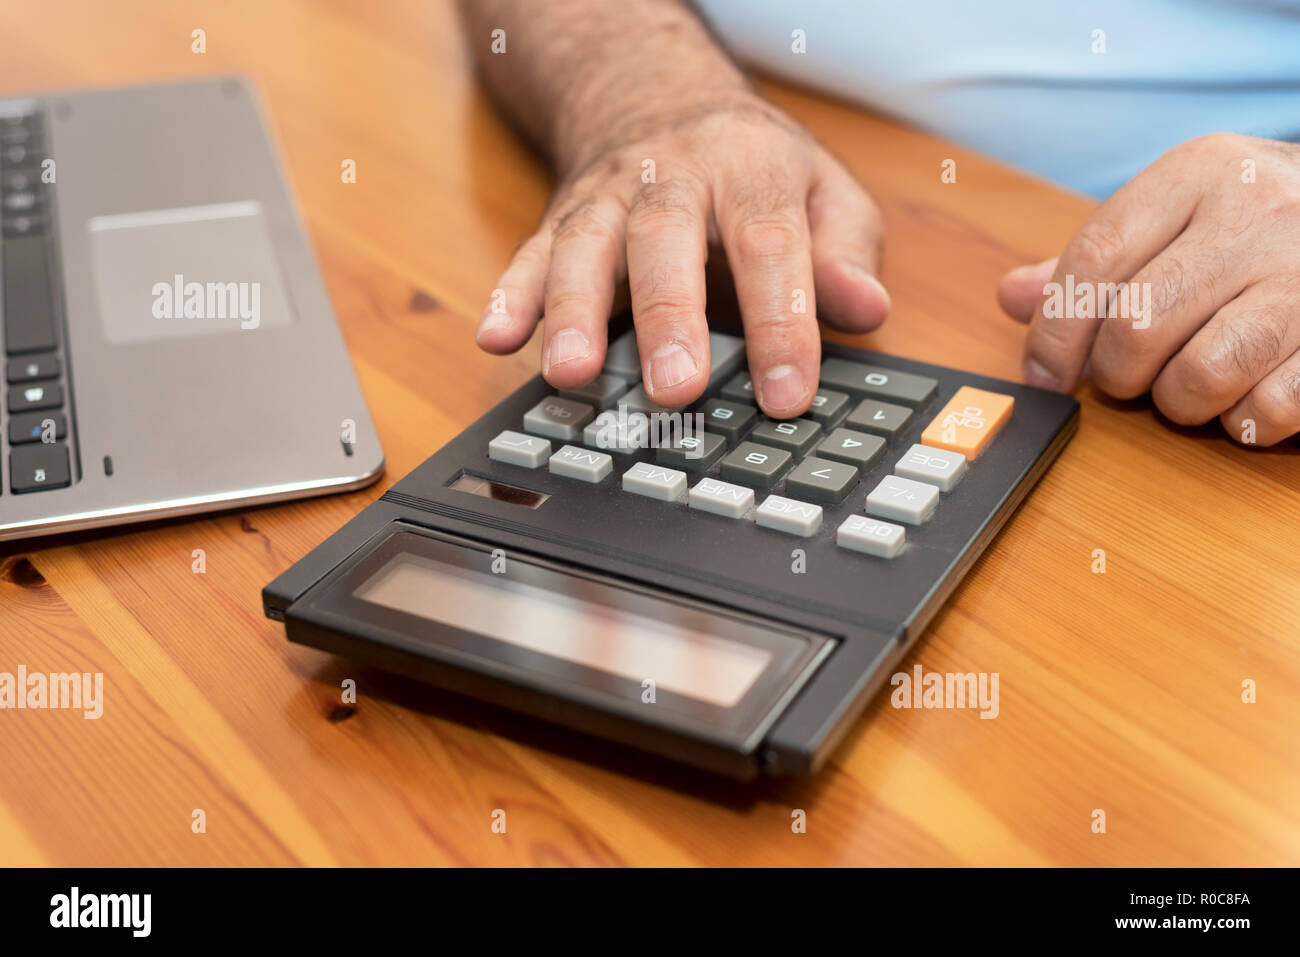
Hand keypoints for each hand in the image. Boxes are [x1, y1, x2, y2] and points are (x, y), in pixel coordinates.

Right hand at [475, 94, 889, 416]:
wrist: (655, 95)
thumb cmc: (750, 165)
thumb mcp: (821, 190)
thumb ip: (845, 251)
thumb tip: (865, 309)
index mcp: (750, 168)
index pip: (770, 246)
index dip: (780, 323)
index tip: (786, 394)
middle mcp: (673, 175)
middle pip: (666, 240)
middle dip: (669, 317)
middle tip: (675, 388)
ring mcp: (608, 196)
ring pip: (586, 245)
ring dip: (574, 311)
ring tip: (571, 374)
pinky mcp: (560, 218)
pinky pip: (529, 253)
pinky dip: (510, 296)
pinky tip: (498, 338)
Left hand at [999, 133, 1299, 445]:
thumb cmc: (1257, 228)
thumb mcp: (1177, 216)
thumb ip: (1096, 262)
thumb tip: (1012, 295)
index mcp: (1201, 171)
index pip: (1094, 260)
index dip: (1053, 332)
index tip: (1042, 375)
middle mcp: (1261, 212)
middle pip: (1135, 327)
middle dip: (1115, 373)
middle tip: (1129, 375)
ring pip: (1198, 376)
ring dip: (1177, 402)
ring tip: (1189, 385)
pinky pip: (1265, 410)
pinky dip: (1242, 421)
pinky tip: (1248, 395)